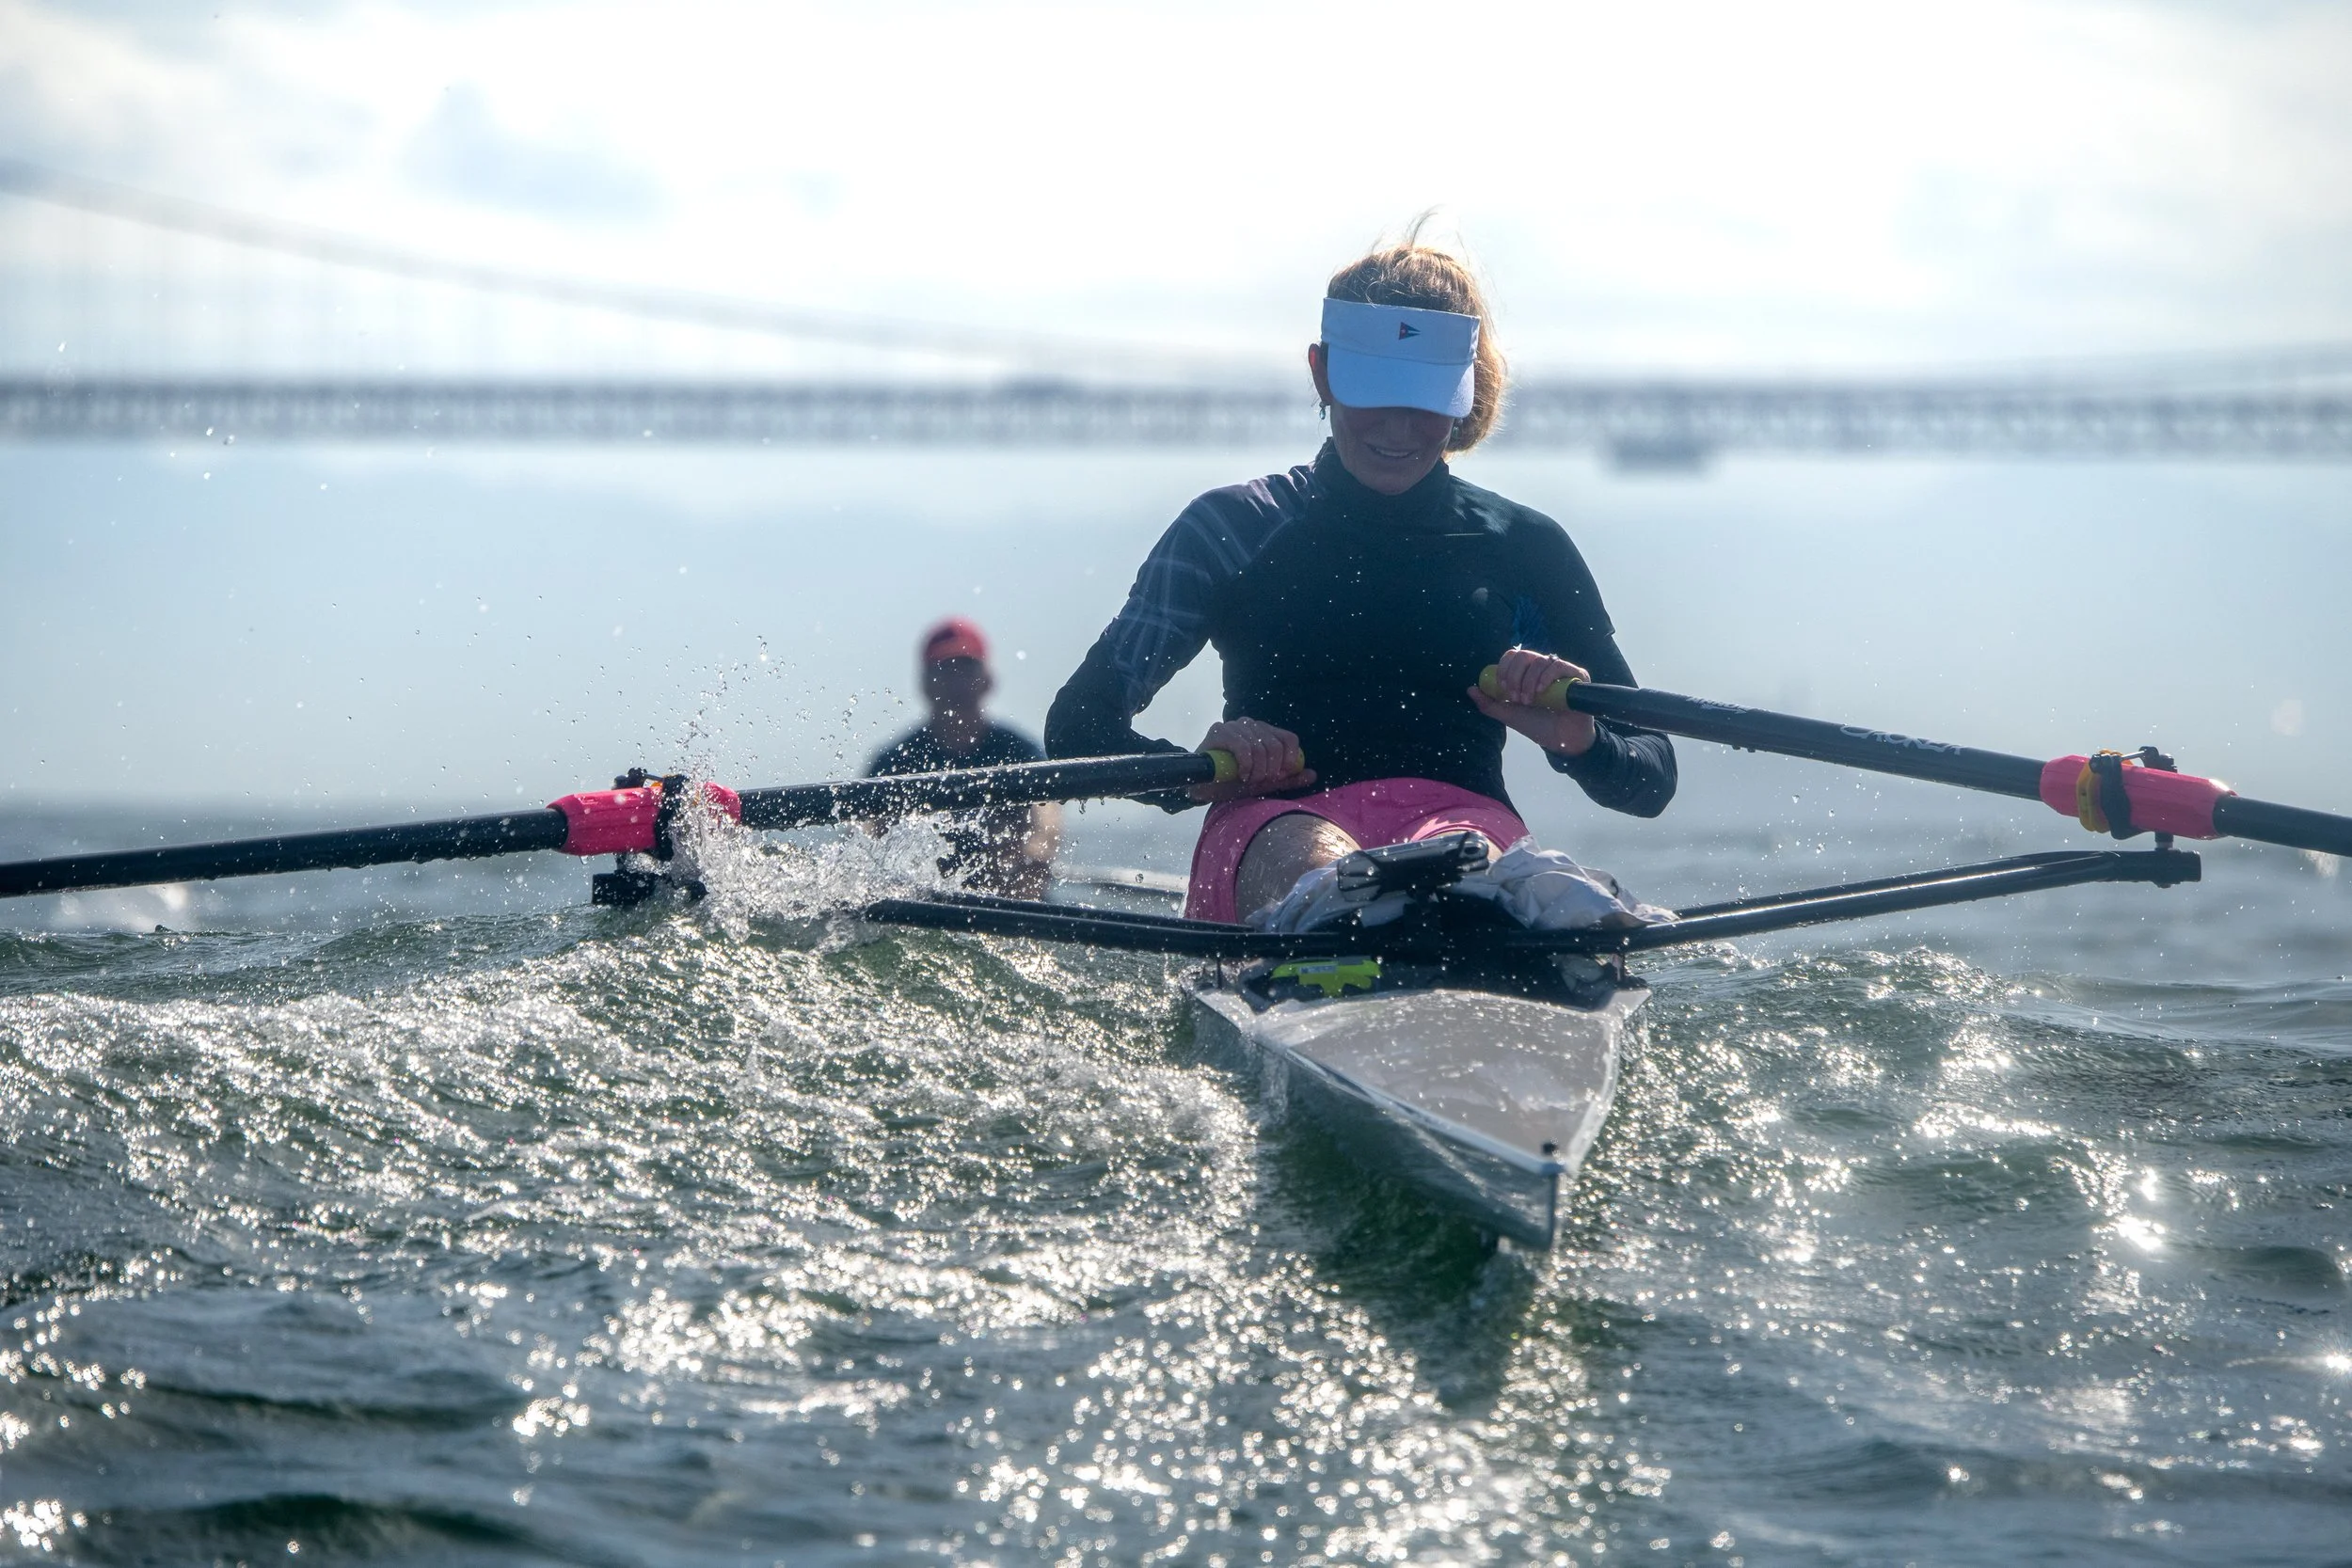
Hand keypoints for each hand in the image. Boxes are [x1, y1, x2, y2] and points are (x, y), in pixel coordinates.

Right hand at [1191, 717, 1314, 801]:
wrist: (1203, 787)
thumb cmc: (1234, 782)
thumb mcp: (1265, 782)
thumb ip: (1288, 778)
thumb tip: (1313, 774)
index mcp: (1264, 732)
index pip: (1289, 738)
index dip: (1290, 758)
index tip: (1281, 775)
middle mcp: (1251, 725)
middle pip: (1275, 744)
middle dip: (1272, 768)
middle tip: (1262, 780)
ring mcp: (1234, 726)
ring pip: (1260, 747)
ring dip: (1258, 770)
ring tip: (1249, 779)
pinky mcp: (1218, 732)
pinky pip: (1242, 747)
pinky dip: (1246, 765)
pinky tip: (1242, 774)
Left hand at [1469, 647, 1596, 755]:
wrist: (1561, 740)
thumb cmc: (1537, 725)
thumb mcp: (1509, 714)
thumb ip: (1489, 704)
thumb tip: (1470, 689)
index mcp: (1527, 672)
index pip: (1513, 656)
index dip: (1504, 667)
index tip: (1502, 687)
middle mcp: (1543, 667)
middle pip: (1524, 655)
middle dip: (1514, 675)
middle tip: (1515, 696)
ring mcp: (1560, 670)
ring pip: (1539, 661)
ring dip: (1528, 681)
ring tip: (1529, 701)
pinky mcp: (1576, 674)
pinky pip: (1557, 665)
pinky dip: (1545, 677)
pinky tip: (1540, 692)